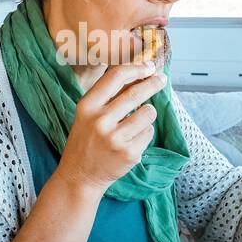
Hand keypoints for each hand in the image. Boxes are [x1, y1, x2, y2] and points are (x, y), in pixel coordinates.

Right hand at [54, 59, 166, 194]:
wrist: (80, 176)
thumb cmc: (87, 139)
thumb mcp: (88, 114)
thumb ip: (109, 95)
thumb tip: (140, 74)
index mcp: (87, 106)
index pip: (115, 76)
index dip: (136, 68)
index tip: (148, 66)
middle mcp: (100, 121)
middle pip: (136, 93)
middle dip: (153, 83)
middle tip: (161, 79)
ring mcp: (115, 139)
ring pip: (148, 113)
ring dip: (148, 113)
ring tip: (136, 122)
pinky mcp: (129, 154)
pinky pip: (149, 132)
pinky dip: (145, 133)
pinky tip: (131, 140)